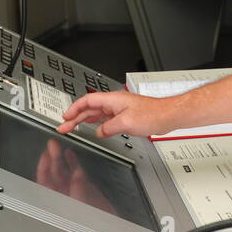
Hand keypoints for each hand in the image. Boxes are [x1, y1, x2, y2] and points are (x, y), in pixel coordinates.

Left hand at [34, 139, 116, 213]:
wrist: (105, 225)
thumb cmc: (90, 221)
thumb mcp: (82, 203)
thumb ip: (78, 188)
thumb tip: (76, 173)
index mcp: (56, 199)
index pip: (44, 181)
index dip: (43, 167)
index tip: (45, 155)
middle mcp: (61, 192)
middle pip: (52, 173)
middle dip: (52, 158)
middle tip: (52, 145)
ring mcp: (71, 188)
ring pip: (62, 170)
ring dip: (60, 158)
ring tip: (58, 146)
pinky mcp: (82, 185)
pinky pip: (75, 170)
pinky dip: (72, 161)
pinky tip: (68, 154)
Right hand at [57, 90, 174, 138]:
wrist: (168, 116)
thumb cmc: (153, 114)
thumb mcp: (126, 123)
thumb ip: (109, 128)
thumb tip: (100, 132)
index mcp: (112, 100)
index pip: (87, 101)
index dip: (74, 108)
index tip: (65, 117)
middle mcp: (115, 103)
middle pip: (89, 108)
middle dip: (75, 117)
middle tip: (64, 127)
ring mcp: (119, 109)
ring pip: (96, 114)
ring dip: (84, 121)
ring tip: (73, 128)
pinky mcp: (125, 116)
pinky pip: (106, 119)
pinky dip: (97, 124)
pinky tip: (93, 128)